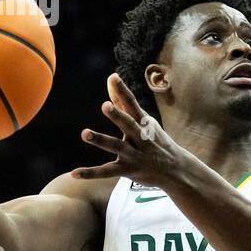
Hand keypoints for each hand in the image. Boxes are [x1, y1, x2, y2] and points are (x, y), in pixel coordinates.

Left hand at [72, 73, 189, 185]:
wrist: (176, 169)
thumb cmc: (155, 140)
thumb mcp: (144, 121)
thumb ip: (124, 102)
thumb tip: (111, 78)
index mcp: (144, 123)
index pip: (132, 104)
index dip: (122, 91)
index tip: (113, 77)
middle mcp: (140, 137)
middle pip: (128, 125)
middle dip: (118, 116)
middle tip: (105, 106)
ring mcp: (134, 154)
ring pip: (116, 146)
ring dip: (101, 140)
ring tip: (85, 133)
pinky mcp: (127, 170)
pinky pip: (106, 171)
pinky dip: (90, 173)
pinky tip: (73, 173)